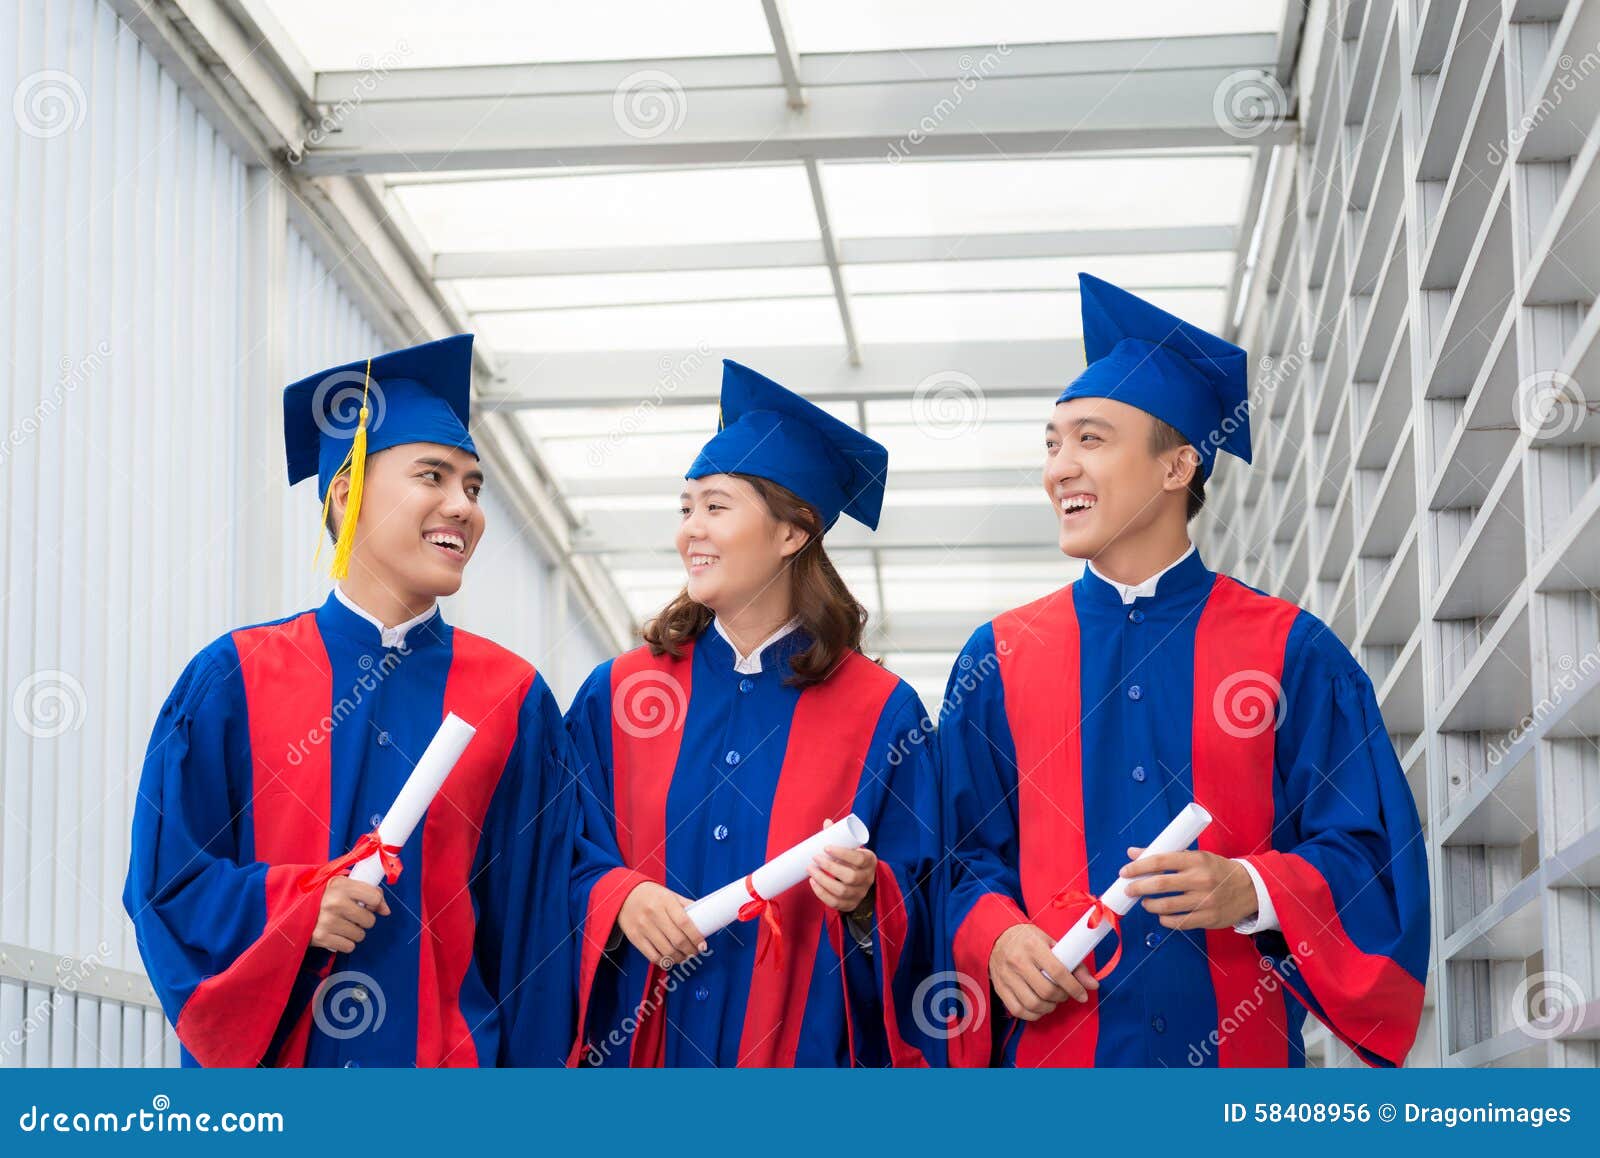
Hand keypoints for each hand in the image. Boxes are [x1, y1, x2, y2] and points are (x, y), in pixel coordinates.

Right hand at [311, 876, 390, 953]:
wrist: (291, 908)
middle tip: (352, 916)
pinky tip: (336, 934)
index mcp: (340, 886)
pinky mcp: (321, 938)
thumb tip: (386, 911)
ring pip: (360, 935)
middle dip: (364, 920)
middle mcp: (335, 903)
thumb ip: (366, 892)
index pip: (374, 897)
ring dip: (354, 932)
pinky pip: (349, 946)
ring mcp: (327, 921)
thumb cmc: (322, 896)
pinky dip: (345, 943)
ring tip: (342, 925)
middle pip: (369, 920)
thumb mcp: (341, 885)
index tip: (370, 905)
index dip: (376, 903)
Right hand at [617, 882, 706, 967]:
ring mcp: (643, 927)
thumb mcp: (669, 894)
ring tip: (685, 957)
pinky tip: (671, 960)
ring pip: (666, 951)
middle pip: (677, 939)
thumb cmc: (651, 895)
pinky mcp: (634, 937)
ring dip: (679, 958)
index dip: (696, 937)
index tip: (703, 945)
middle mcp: (653, 914)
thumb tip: (704, 918)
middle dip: (690, 950)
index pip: (684, 923)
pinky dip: (664, 962)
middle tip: (695, 952)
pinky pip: (652, 956)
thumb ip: (685, 905)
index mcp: (665, 901)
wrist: (623, 894)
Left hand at [807, 821, 876, 911]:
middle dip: (830, 868)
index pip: (859, 859)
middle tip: (815, 858)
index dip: (842, 853)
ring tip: (811, 870)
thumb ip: (840, 836)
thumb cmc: (854, 859)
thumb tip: (827, 822)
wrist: (862, 879)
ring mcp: (860, 893)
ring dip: (823, 881)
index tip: (826, 847)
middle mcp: (868, 879)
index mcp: (870, 861)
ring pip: (842, 891)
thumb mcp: (852, 847)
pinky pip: (836, 903)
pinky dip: (822, 894)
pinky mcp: (851, 904)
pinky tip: (813, 883)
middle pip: (850, 877)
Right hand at [987, 924, 1098, 1021]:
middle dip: (1061, 997)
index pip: (1058, 972)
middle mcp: (1018, 961)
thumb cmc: (1028, 940)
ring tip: (1052, 1000)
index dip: (1074, 987)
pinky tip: (1039, 1007)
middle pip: (1046, 991)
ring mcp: (1007, 976)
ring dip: (1048, 1007)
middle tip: (1065, 994)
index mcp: (1033, 946)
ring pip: (1032, 1004)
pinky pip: (1018, 1010)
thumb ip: (1073, 964)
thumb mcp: (1051, 943)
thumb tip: (1092, 985)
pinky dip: (1032, 1014)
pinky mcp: (1000, 988)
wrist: (997, 937)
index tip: (1082, 995)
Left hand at [1120, 846, 1257, 929]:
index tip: (1125, 872)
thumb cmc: (1216, 870)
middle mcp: (1201, 880)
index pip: (1160, 860)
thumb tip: (1132, 853)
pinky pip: (1179, 923)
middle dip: (1138, 887)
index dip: (1138, 866)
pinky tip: (1161, 915)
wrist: (1250, 888)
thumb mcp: (1195, 856)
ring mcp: (1205, 901)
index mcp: (1196, 860)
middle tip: (1129, 889)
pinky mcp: (1209, 919)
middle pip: (1160, 884)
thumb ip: (1165, 855)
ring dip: (1150, 905)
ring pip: (1167, 906)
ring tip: (1145, 902)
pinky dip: (1165, 919)